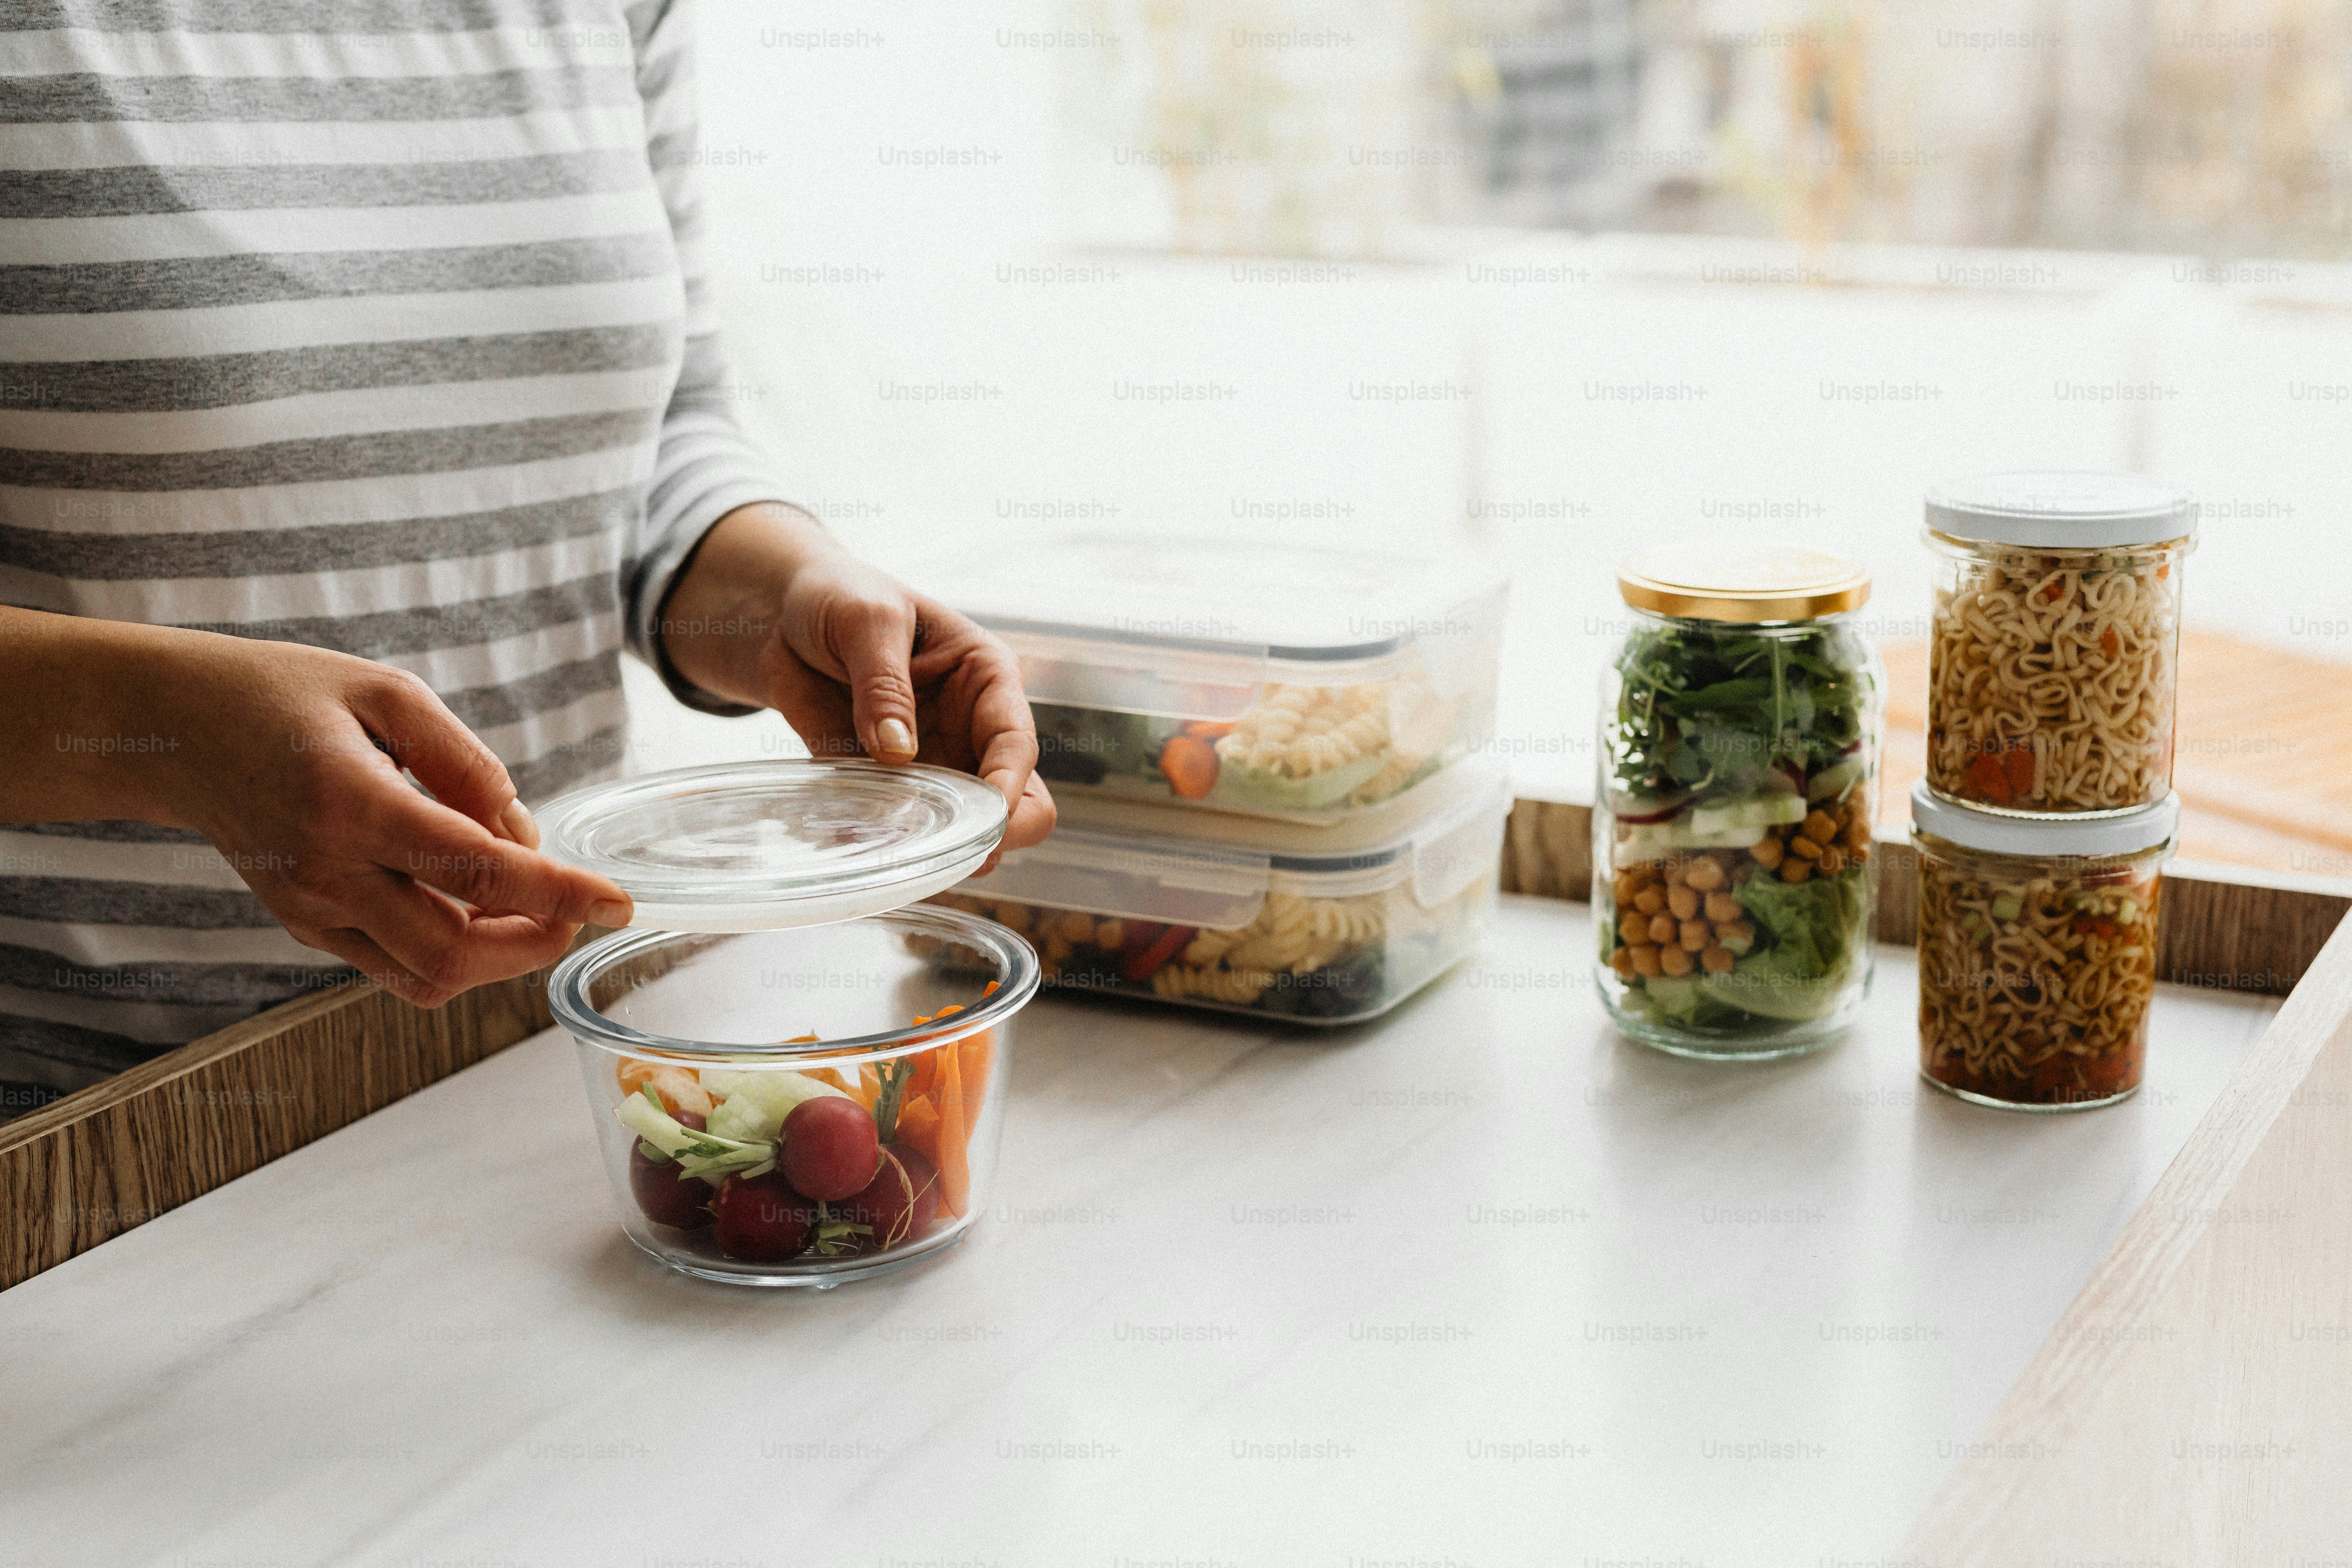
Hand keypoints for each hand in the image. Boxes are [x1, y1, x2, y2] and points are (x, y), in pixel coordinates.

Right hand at [28, 622, 636, 1007]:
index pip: (477, 870)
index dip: (559, 893)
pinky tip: (470, 903)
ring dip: (497, 957)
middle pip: (455, 952)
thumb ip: (468, 765)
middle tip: (579, 907)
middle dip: (535, 942)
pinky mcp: (302, 925)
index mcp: (350, 802)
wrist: (174, 727)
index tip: (619, 902)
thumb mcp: (389, 695)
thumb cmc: (286, 695)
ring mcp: (307, 909)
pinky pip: (395, 966)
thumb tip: (526, 836)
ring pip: (427, 977)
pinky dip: (452, 950)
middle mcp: (324, 870)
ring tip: (532, 906)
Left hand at [658, 504, 1054, 868]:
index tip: (986, 822)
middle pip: (1014, 805)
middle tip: (944, 848)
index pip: (1014, 745)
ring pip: (961, 830)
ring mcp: (933, 764)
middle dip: (989, 835)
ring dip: (931, 847)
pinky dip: (875, 844)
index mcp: (986, 679)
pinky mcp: (888, 786)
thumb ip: (884, 685)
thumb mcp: (867, 620)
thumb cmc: (842, 596)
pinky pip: (896, 832)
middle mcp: (969, 730)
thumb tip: (898, 752)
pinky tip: (843, 839)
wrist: (781, 616)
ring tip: (885, 846)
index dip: (1008, 788)